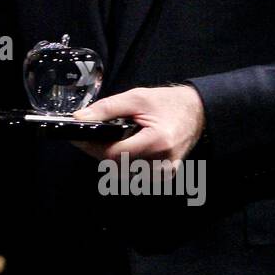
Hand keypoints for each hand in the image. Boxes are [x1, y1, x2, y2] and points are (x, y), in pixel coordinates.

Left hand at [71, 84, 205, 165]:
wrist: (196, 111)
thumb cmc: (167, 103)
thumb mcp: (136, 98)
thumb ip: (107, 108)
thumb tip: (79, 118)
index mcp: (158, 142)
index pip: (115, 155)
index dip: (93, 147)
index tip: (78, 137)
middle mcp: (163, 163)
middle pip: (117, 167)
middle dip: (99, 152)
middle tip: (91, 136)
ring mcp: (165, 172)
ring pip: (124, 173)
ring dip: (111, 159)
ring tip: (111, 139)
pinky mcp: (165, 176)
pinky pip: (135, 175)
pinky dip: (125, 163)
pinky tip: (125, 148)